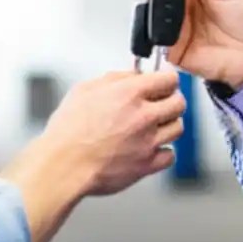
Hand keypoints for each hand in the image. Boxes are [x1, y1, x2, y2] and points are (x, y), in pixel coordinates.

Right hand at [41, 70, 184, 195]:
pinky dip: (163, 151)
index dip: (167, 80)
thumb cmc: (67, 132)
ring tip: (155, 126)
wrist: (63, 165)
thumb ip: (114, 79)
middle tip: (162, 103)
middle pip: (179, 103)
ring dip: (168, 125)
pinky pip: (170, 155)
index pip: (168, 79)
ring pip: (177, 128)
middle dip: (171, 101)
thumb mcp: (84, 90)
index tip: (164, 83)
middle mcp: (143, 116)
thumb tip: (132, 76)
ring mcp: (148, 141)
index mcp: (129, 94)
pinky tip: (151, 148)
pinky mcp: (147, 164)